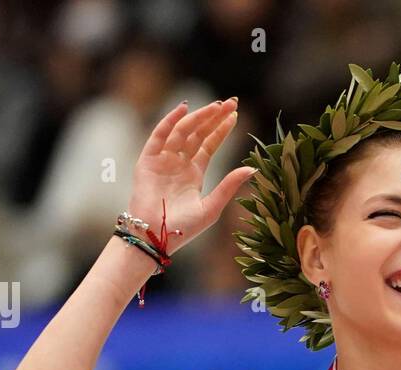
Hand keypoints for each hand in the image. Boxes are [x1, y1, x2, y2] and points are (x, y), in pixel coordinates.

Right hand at [127, 98, 257, 255]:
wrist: (157, 237)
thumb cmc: (184, 228)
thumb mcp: (212, 206)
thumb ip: (229, 186)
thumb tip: (252, 169)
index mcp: (194, 173)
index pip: (210, 144)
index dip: (221, 129)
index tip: (235, 114)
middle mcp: (179, 163)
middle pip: (198, 133)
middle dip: (214, 117)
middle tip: (231, 102)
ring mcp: (163, 160)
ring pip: (183, 131)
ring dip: (199, 117)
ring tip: (216, 105)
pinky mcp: (148, 161)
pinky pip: (159, 136)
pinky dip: (170, 121)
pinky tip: (184, 109)